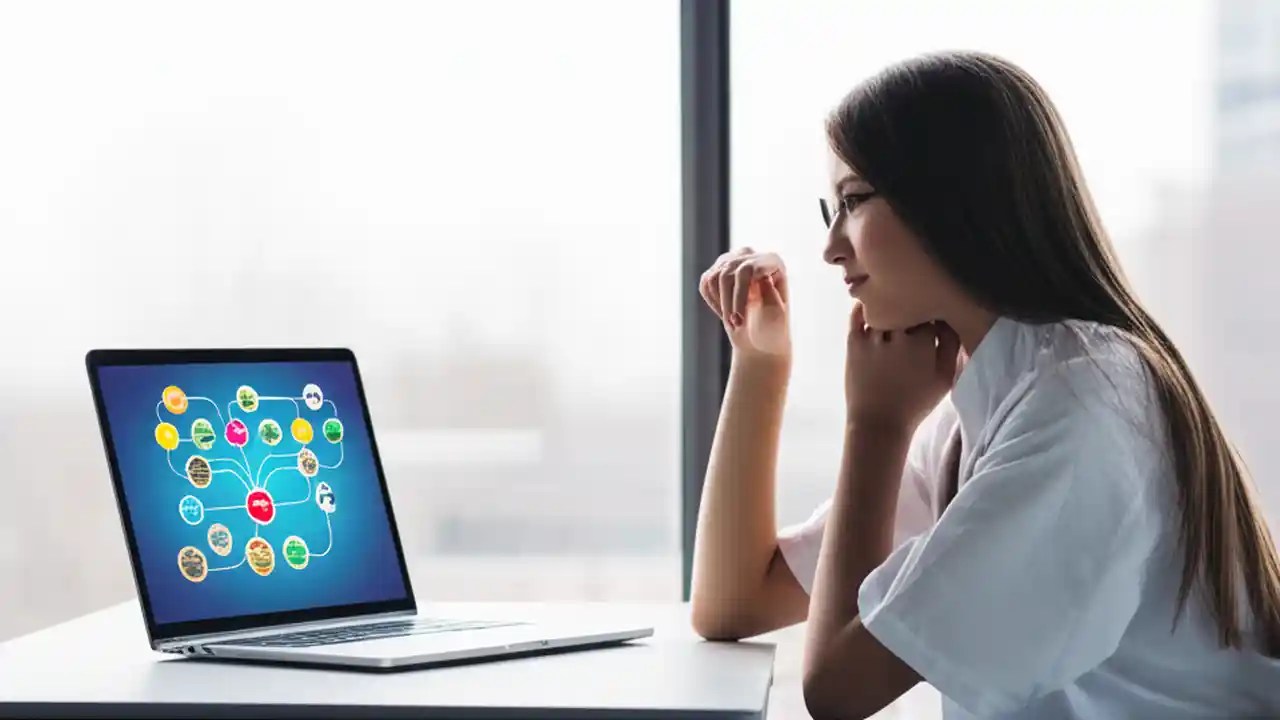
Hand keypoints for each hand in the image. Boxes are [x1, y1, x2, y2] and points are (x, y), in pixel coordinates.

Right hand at [698, 248, 790, 359]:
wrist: (761, 337)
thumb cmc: (772, 328)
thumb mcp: (775, 316)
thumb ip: (770, 296)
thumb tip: (762, 276)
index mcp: (772, 262)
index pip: (747, 269)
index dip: (739, 295)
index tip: (739, 320)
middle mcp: (753, 256)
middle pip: (727, 272)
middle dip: (728, 303)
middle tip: (735, 324)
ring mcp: (734, 260)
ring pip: (714, 277)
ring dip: (721, 304)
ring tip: (733, 320)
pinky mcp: (718, 269)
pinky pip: (705, 282)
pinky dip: (712, 302)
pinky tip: (726, 311)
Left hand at [845, 302, 959, 429]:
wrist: (879, 422)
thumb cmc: (915, 402)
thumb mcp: (944, 379)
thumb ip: (952, 348)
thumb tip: (952, 321)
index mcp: (923, 345)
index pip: (929, 311)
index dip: (929, 308)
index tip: (928, 310)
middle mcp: (898, 337)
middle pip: (905, 305)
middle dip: (908, 303)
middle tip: (909, 307)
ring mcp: (873, 339)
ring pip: (882, 307)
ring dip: (886, 303)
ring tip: (889, 303)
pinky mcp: (853, 343)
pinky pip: (857, 315)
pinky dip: (862, 307)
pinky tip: (869, 307)